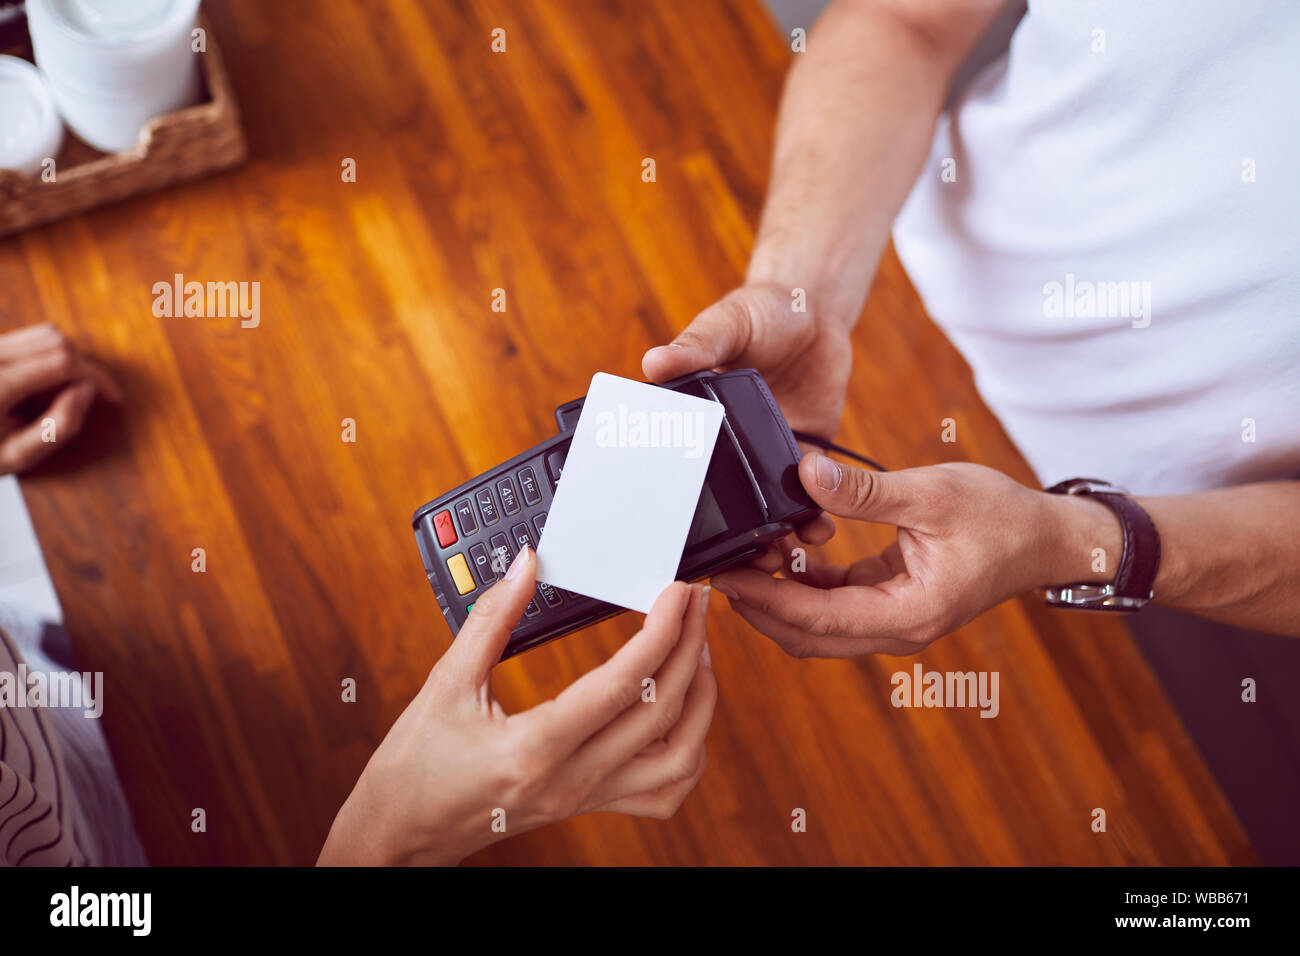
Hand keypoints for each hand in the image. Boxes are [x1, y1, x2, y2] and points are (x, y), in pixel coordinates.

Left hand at [0, 324, 121, 475]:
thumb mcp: (14, 457)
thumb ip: (58, 427)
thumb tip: (87, 392)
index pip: (67, 362)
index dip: (98, 377)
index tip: (113, 398)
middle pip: (58, 341)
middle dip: (83, 368)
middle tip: (86, 400)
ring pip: (43, 334)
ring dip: (65, 359)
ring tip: (58, 395)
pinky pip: (25, 340)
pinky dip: (44, 357)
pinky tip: (36, 388)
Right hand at [319, 545, 716, 864]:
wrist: (401, 832)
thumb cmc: (415, 767)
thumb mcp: (446, 684)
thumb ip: (491, 620)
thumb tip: (526, 566)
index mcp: (535, 748)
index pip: (623, 684)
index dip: (661, 631)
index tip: (676, 592)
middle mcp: (571, 780)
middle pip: (662, 712)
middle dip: (691, 648)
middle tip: (695, 603)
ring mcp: (585, 799)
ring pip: (679, 761)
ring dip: (701, 703)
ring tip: (699, 652)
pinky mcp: (588, 807)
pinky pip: (662, 792)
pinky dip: (688, 750)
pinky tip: (683, 713)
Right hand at [642, 283, 847, 546]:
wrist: (816, 311)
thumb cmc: (761, 311)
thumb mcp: (727, 323)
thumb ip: (697, 344)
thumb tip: (654, 363)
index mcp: (697, 419)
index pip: (678, 469)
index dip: (676, 505)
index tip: (676, 539)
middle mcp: (726, 446)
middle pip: (721, 502)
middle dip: (728, 538)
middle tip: (735, 565)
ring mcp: (764, 455)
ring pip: (763, 509)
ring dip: (770, 537)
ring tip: (777, 558)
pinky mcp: (804, 455)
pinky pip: (807, 495)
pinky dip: (811, 517)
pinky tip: (816, 531)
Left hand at [711, 453, 1119, 657]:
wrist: (1046, 538)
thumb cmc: (1001, 516)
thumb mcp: (931, 493)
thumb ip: (864, 490)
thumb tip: (804, 472)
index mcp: (909, 613)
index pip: (818, 620)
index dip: (765, 600)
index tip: (725, 576)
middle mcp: (897, 630)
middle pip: (807, 635)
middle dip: (758, 607)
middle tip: (717, 570)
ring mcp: (894, 621)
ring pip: (817, 627)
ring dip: (778, 599)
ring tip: (741, 560)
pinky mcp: (891, 604)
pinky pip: (836, 606)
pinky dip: (806, 587)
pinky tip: (783, 554)